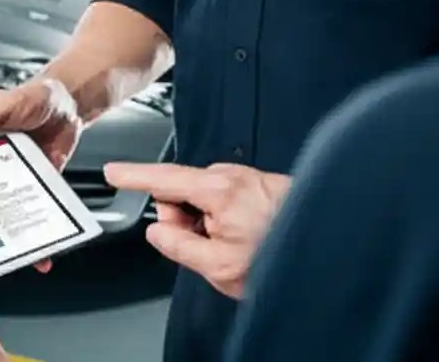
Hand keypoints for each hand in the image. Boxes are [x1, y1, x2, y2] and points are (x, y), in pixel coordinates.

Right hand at [0, 79, 81, 276]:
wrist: (72, 108)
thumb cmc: (35, 98)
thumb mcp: (9, 101)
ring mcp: (10, 185)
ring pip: (0, 218)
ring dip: (3, 243)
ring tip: (5, 263)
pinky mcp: (32, 193)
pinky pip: (29, 219)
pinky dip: (36, 241)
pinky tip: (40, 259)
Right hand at [104, 162, 290, 298]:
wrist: (325, 246)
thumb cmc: (279, 257)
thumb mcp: (218, 266)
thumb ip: (178, 246)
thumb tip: (159, 230)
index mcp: (218, 191)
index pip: (163, 178)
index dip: (133, 176)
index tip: (113, 172)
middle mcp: (234, 175)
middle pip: (182, 191)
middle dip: (183, 218)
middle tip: (206, 246)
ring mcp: (249, 176)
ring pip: (204, 197)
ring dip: (207, 220)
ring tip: (235, 244)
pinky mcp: (260, 182)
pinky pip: (226, 197)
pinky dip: (224, 216)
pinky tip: (245, 236)